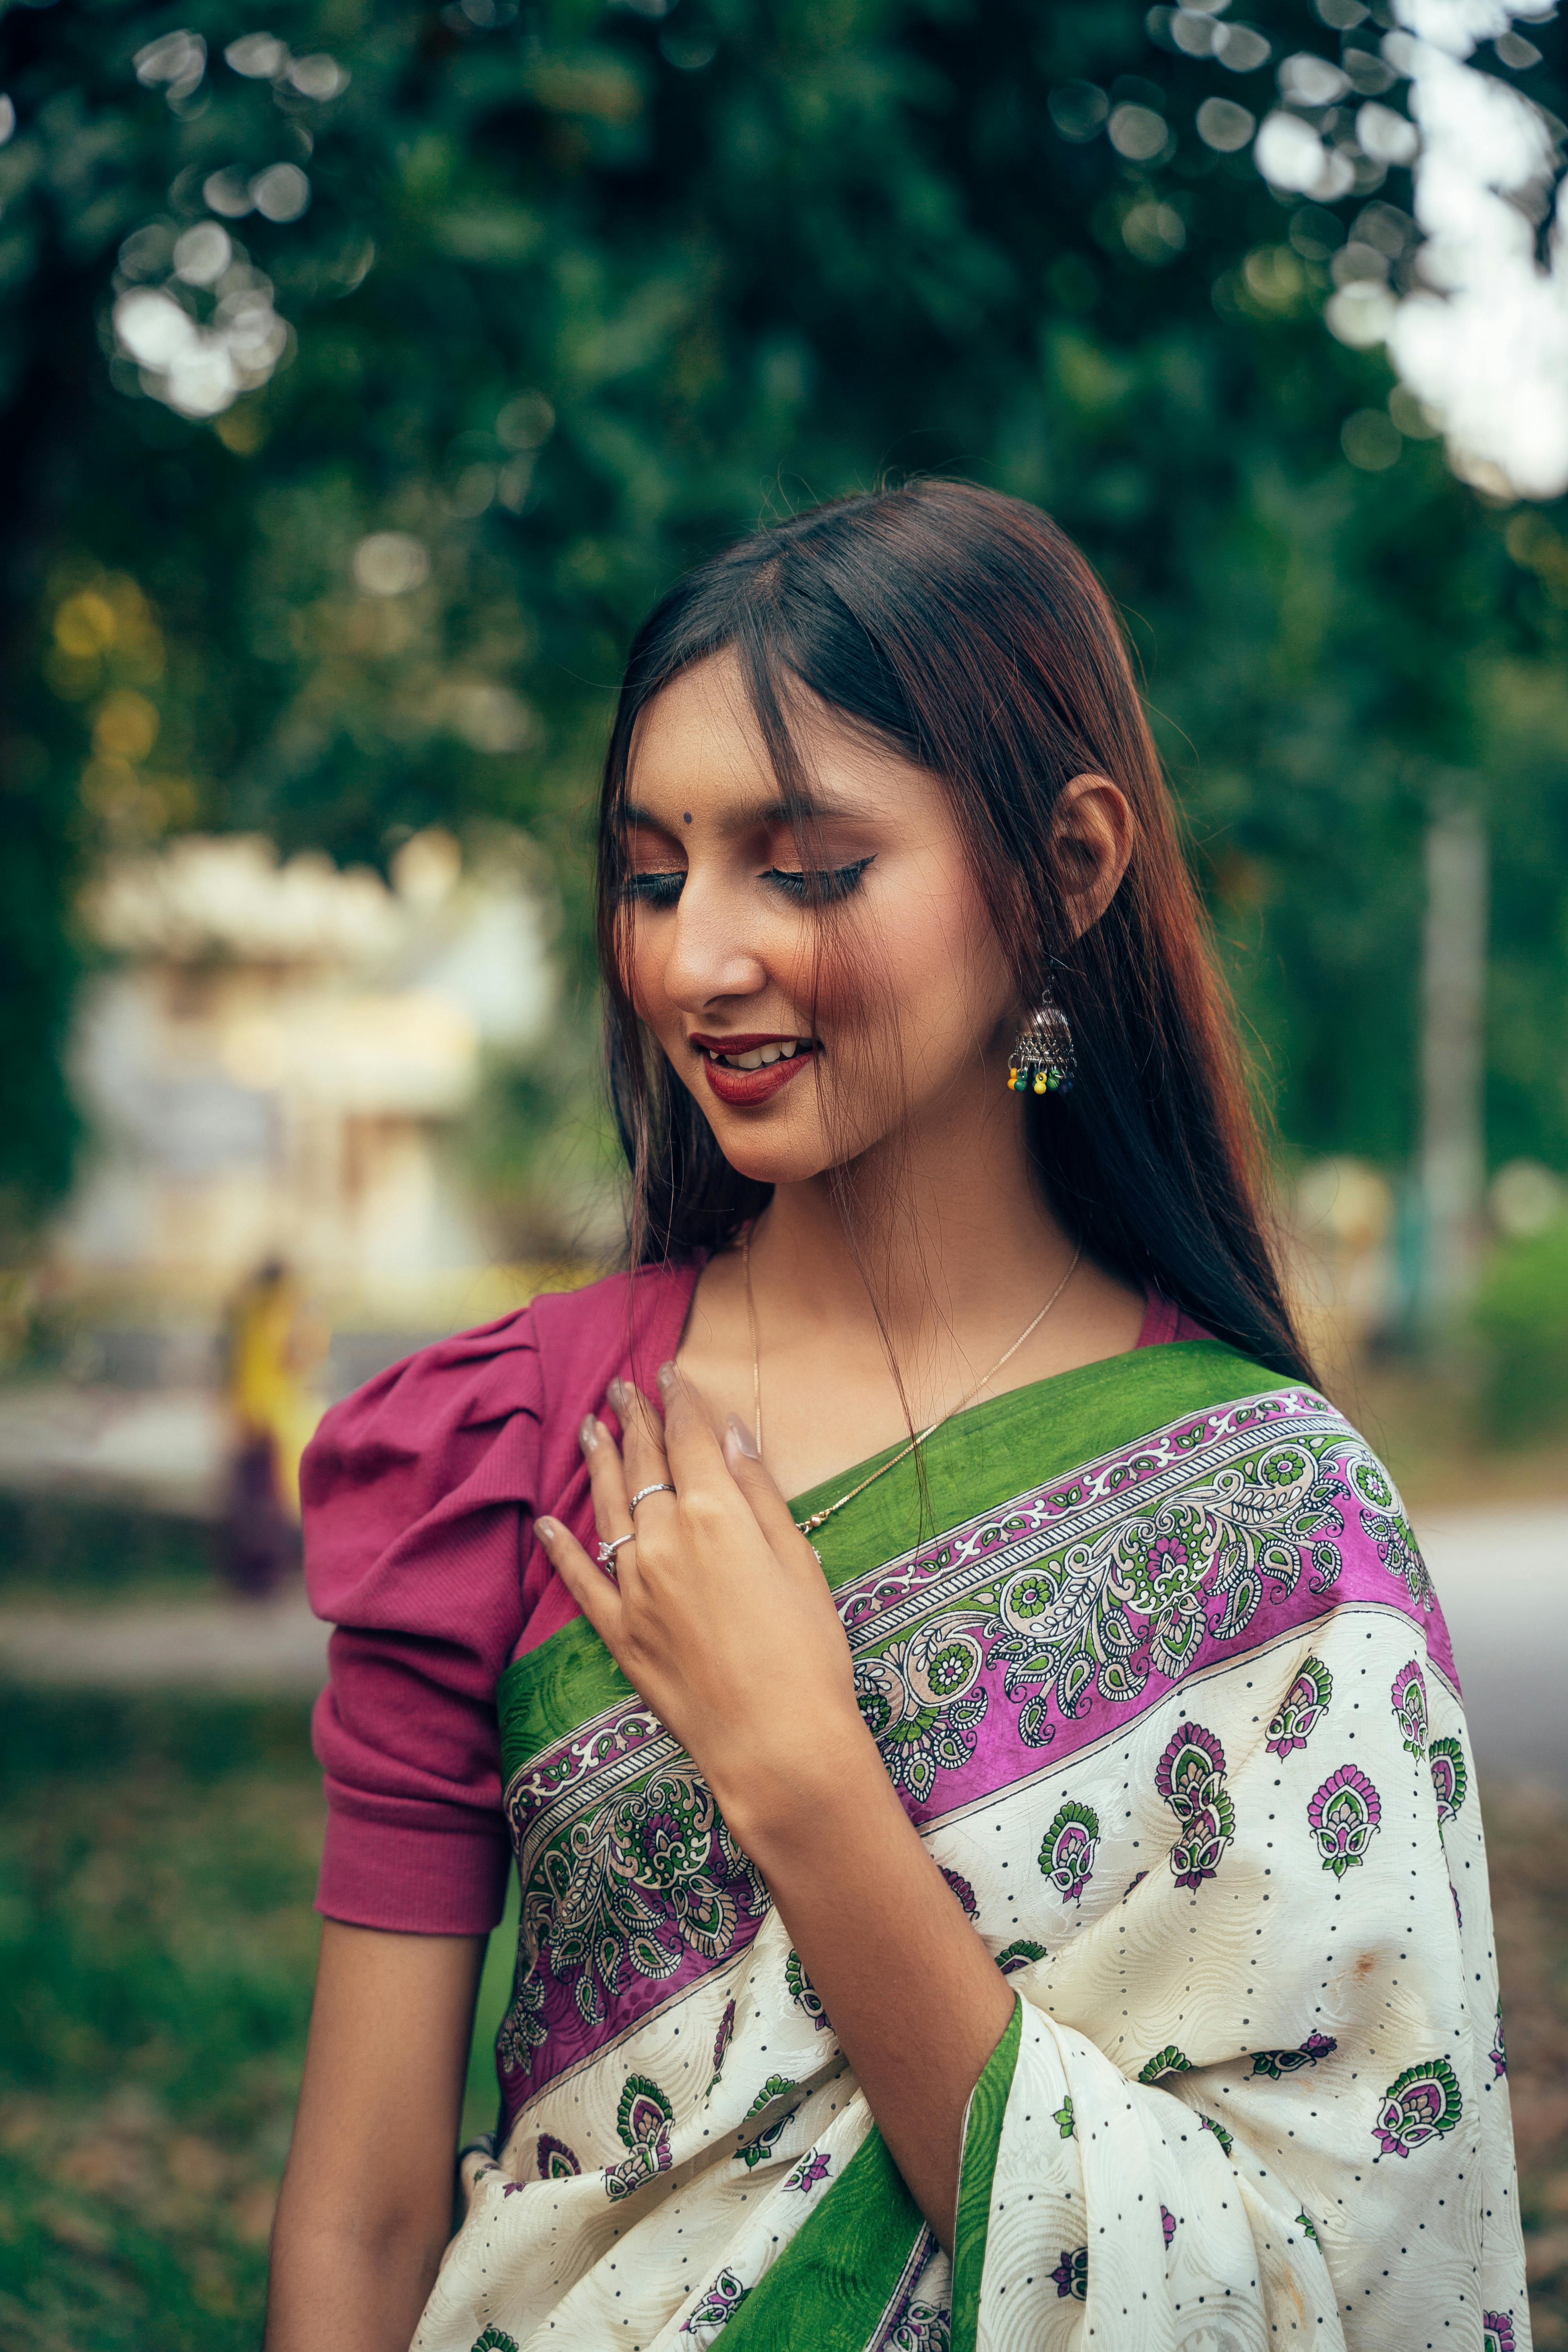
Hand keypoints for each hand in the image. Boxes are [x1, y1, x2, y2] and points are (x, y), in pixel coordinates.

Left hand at [534, 1362, 878, 1848]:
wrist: (777, 1742)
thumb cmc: (807, 1652)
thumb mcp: (798, 1559)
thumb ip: (759, 1494)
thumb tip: (733, 1435)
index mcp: (715, 1515)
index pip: (690, 1437)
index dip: (681, 1399)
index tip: (670, 1373)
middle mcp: (665, 1541)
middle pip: (645, 1463)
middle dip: (636, 1419)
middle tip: (622, 1387)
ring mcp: (635, 1587)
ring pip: (608, 1508)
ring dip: (599, 1463)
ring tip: (590, 1427)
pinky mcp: (620, 1632)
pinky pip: (580, 1579)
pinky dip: (560, 1548)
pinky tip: (546, 1523)